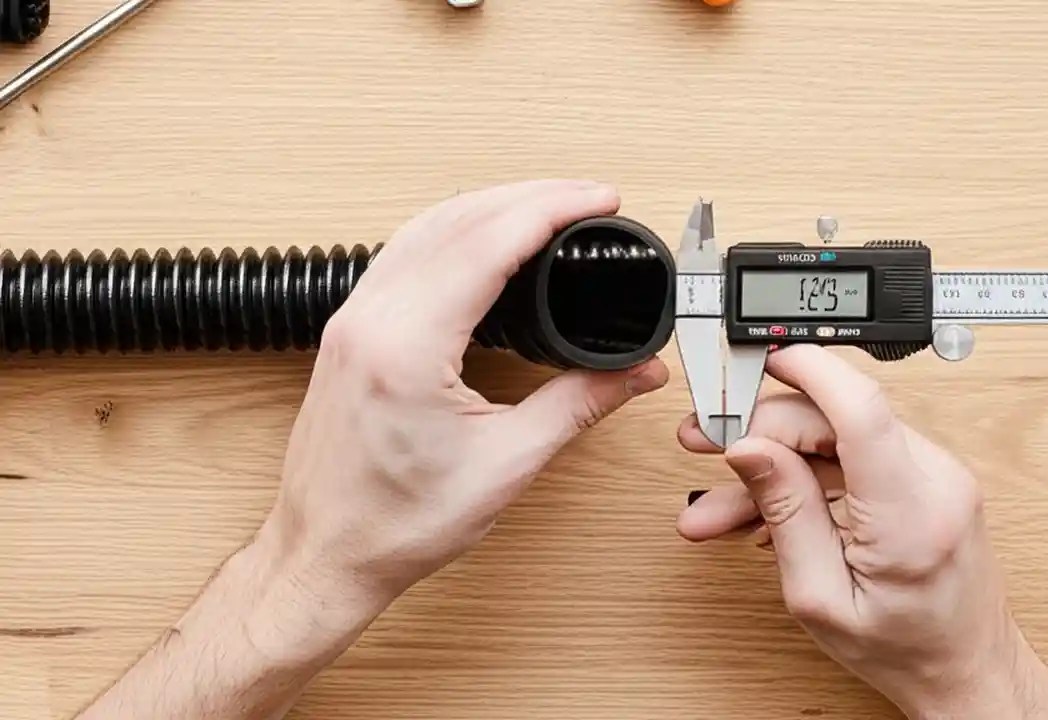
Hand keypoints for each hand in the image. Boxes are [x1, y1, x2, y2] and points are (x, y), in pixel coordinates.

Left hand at [268, 179, 669, 606]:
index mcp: (407, 347)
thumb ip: (578, 405)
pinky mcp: (347, 330)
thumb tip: (633, 374)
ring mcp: (351, 320)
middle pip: (457, 218)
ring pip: (425, 226)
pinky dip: (453, 230)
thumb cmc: (394, 524)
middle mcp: (369, 320)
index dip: (552, 209)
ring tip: (546, 206)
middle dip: (530, 196)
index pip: (488, 242)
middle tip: (586, 198)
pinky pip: (403, 252)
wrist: (324, 555)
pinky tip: (482, 238)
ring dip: (490, 205)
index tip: (597, 198)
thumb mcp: (506, 464)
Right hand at [676, 345, 1047, 719]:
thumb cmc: (905, 650)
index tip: (758, 361)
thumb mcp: (820, 597)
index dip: (806, 370)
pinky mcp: (927, 476)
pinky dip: (805, 474)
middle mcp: (933, 481)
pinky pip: (853, 455)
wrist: (966, 670)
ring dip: (773, 462)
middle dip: (759, 429)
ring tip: (720, 507)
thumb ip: (784, 513)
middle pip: (833, 417)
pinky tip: (766, 510)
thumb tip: (749, 448)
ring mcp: (936, 474)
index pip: (861, 408)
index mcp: (909, 514)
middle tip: (705, 447)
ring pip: (835, 437)